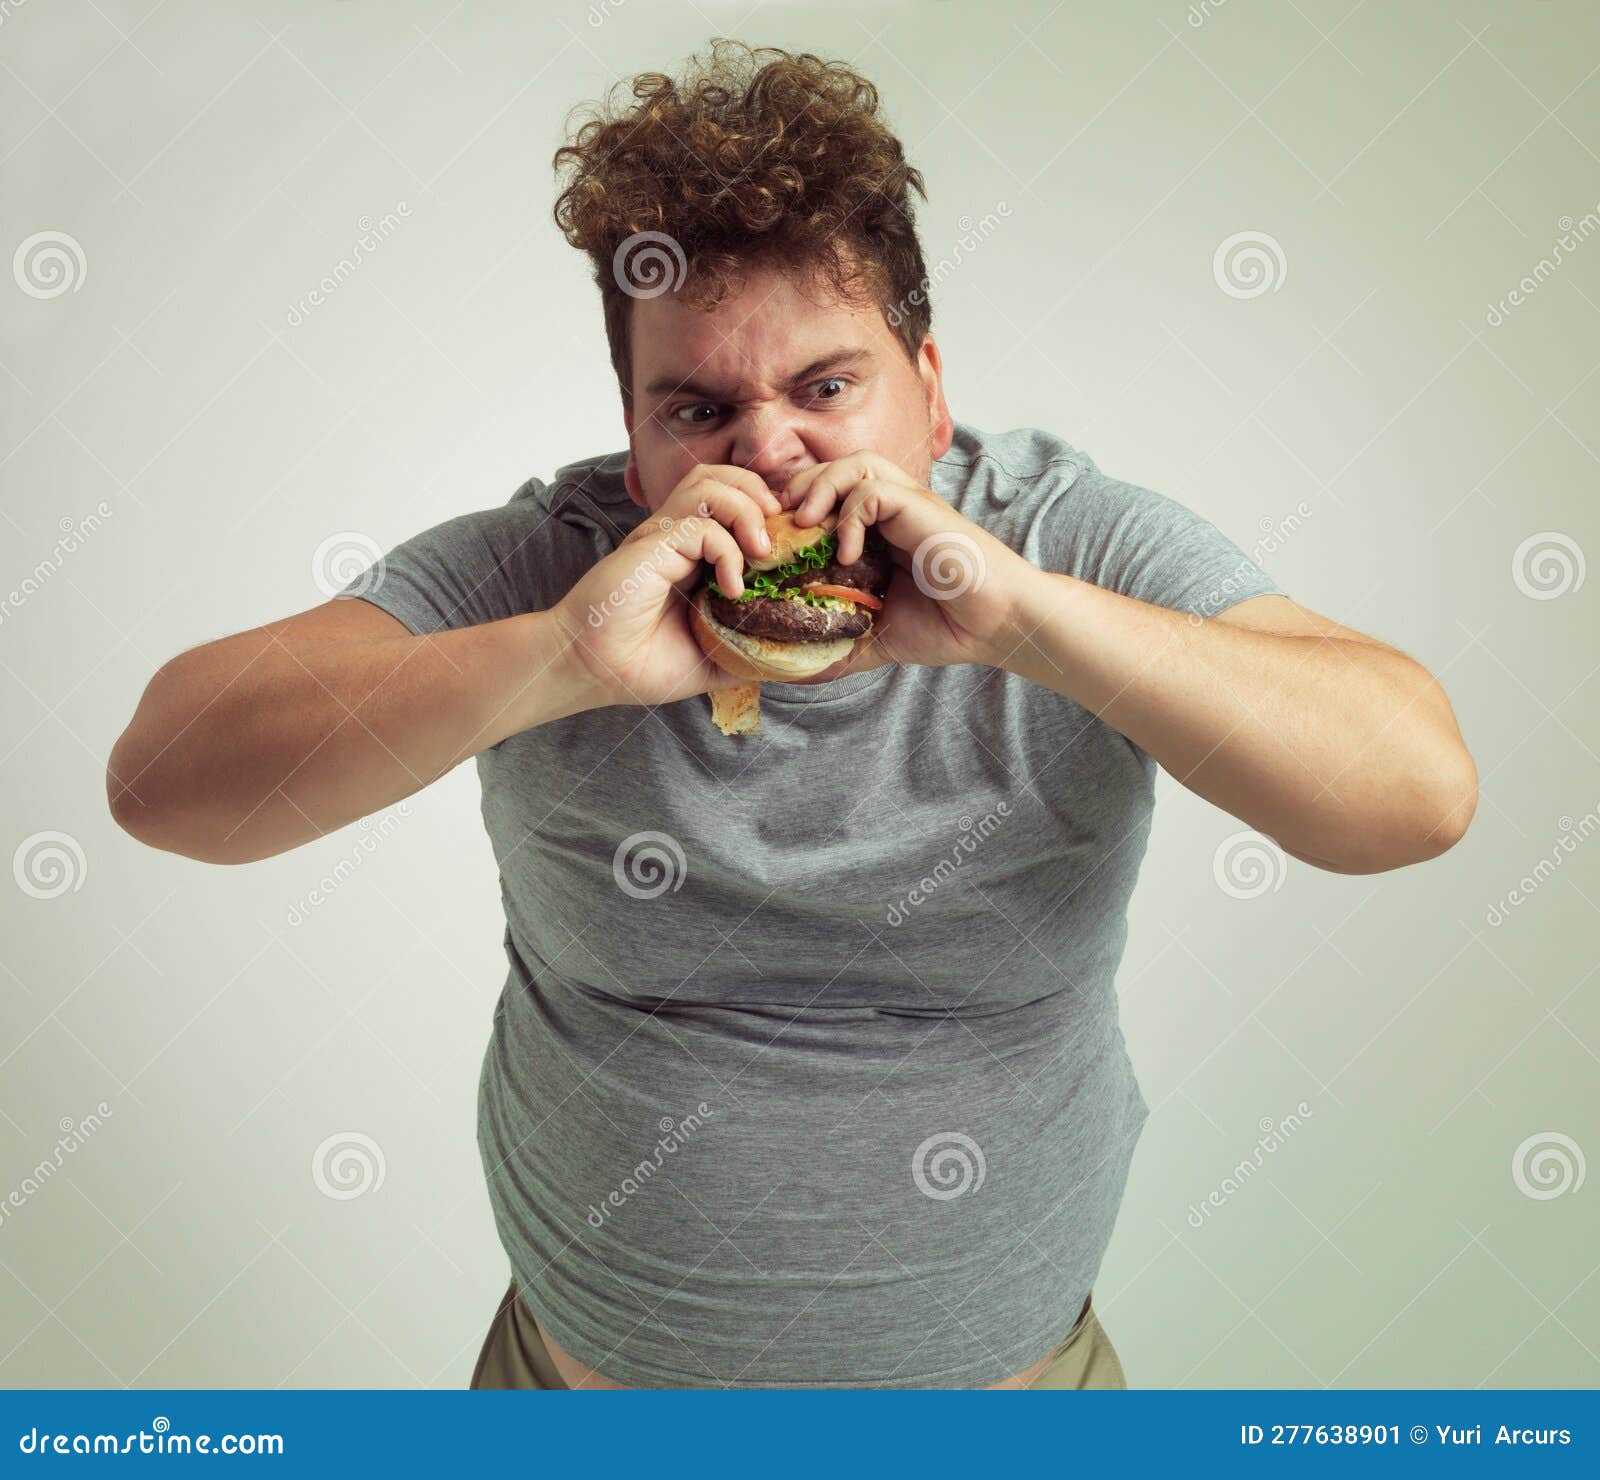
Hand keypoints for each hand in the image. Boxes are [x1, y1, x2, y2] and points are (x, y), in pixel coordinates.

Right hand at [554, 466, 780, 705]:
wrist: (593, 670)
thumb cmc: (641, 664)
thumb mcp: (712, 662)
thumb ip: (749, 654)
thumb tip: (798, 665)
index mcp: (693, 555)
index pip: (735, 502)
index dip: (767, 514)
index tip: (788, 551)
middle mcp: (679, 536)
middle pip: (725, 476)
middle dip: (761, 496)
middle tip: (777, 541)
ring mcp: (664, 537)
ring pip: (712, 483)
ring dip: (747, 511)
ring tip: (760, 554)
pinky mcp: (653, 546)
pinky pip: (701, 524)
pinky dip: (728, 551)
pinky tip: (731, 587)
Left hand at [779, 451, 1036, 672]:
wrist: (997, 624)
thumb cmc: (948, 627)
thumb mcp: (878, 639)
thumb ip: (840, 646)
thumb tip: (797, 672)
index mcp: (881, 532)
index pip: (828, 496)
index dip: (795, 509)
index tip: (774, 542)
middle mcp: (894, 511)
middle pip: (835, 468)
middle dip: (799, 490)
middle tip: (778, 526)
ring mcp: (910, 506)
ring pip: (855, 463)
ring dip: (821, 487)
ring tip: (804, 525)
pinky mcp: (922, 509)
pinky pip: (874, 490)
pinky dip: (851, 515)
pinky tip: (846, 553)